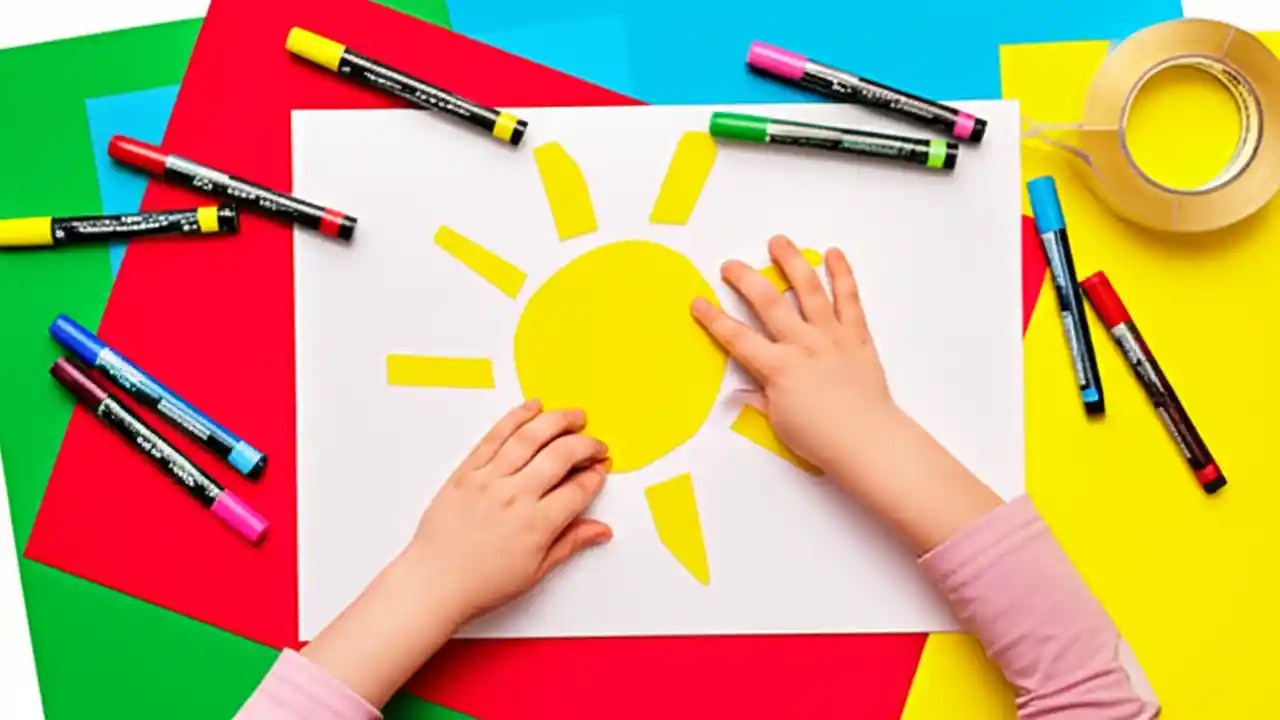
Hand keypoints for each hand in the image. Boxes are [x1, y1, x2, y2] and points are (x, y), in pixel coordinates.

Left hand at [301, 401, 610, 707]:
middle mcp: (515, 497)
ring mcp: (489, 480)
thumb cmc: (479, 582)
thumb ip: (571, 543)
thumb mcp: (535, 571)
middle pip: (562, 455)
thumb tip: (600, 530)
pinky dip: (517, 417)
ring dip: (558, 420)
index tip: (601, 468)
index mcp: (537, 525)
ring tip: (574, 415)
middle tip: (596, 443)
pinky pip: (495, 436)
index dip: (595, 475)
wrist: (433, 582)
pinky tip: (533, 408)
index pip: (578, 489)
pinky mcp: (466, 472)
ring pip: (531, 436)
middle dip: (586, 444)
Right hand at [691, 235, 1000, 552]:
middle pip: (767, 302)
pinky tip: (833, 255)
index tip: (698, 302)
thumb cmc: (823, 439)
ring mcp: (831, 336)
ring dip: (791, 262)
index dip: (713, 319)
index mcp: (777, 369)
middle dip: (745, 279)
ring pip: (808, 289)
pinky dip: (842, 274)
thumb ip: (760, 399)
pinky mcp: (856, 336)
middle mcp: (803, 345)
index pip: (736, 338)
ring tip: (777, 242)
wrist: (868, 442)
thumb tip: (741, 391)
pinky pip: (849, 299)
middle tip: (730, 265)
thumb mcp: (780, 422)